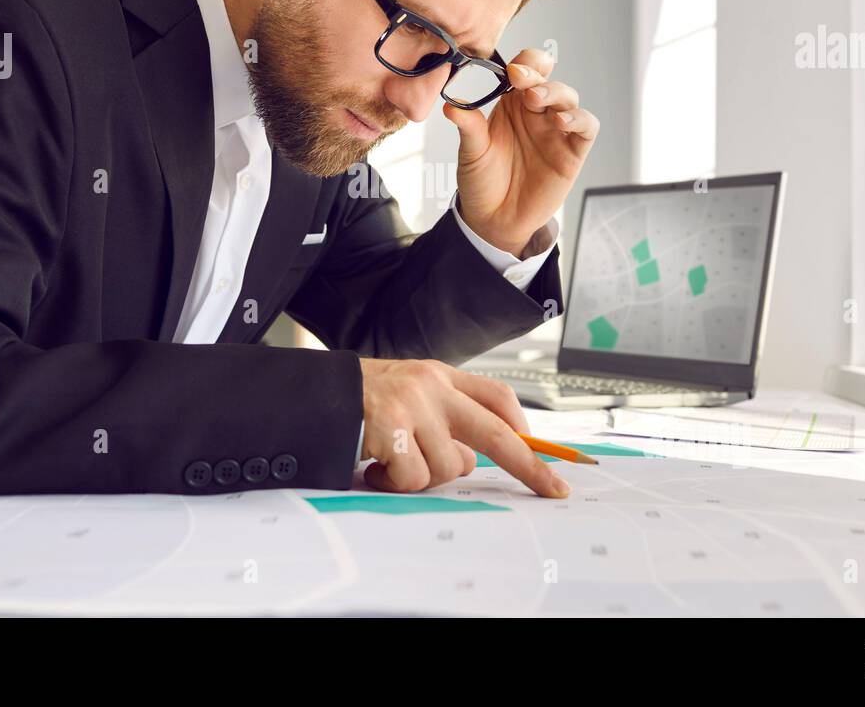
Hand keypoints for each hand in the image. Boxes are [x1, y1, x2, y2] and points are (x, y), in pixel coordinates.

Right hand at [358, 356, 570, 498]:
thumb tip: (472, 459)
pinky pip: (414, 478)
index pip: (496, 397)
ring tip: (390, 464)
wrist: (311, 392)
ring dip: (421, 477)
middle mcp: (431, 386)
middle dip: (529, 465)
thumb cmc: (358, 401)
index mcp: (439, 375)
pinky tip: (374, 467)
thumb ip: (441, 416)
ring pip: (448, 467)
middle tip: (552, 488)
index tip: (544, 454)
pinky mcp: (391, 429)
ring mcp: (412, 406)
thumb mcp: (407, 394)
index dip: (523, 428)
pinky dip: (395, 482)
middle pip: (496, 432)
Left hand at [443, 47, 598, 256]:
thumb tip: (451, 105)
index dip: (524, 64)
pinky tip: (562, 121)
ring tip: (537, 100)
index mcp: (511, 104)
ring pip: (568, 98)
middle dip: (537, 76)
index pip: (525, 71)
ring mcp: (556, 131)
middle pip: (548, 80)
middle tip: (522, 82)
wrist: (494, 219)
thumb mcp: (472, 152)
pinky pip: (586, 127)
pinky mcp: (572, 152)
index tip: (512, 71)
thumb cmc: (483, 181)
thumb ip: (469, 127)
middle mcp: (536, 113)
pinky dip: (579, 119)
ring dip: (557, 93)